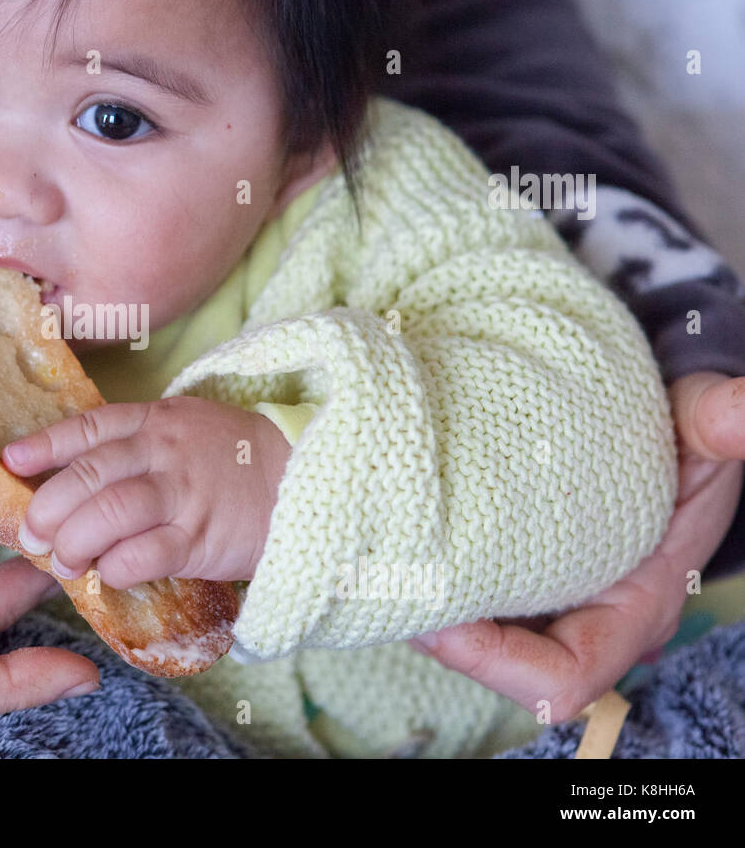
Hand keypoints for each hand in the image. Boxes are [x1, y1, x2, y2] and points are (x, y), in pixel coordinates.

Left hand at [1, 395, 291, 587]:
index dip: (46, 445)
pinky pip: (145, 553)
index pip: (89, 428)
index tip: (12, 461)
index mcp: (155, 420)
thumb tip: (70, 477)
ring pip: (109, 514)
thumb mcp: (184, 430)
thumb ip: (134, 445)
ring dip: (74, 542)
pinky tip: (107, 574)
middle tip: (31, 536)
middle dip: (48, 509)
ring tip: (63, 561)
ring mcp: (184, 493)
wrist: (304, 480)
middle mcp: (164, 451)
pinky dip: (116, 567)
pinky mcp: (203, 537)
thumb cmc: (232, 461)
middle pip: (88, 476)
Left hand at [409, 371, 744, 721]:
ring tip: (377, 558)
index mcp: (629, 606)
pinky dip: (431, 574)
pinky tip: (397, 536)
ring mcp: (543, 599)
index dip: (496, 662)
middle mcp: (580, 616)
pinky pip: (466, 596)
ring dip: (426, 605)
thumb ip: (714, 420)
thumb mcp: (701, 429)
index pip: (561, 675)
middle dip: (439, 634)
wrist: (658, 427)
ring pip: (473, 634)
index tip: (440, 618)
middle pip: (498, 664)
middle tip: (382, 580)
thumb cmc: (683, 438)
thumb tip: (738, 411)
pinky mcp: (513, 574)